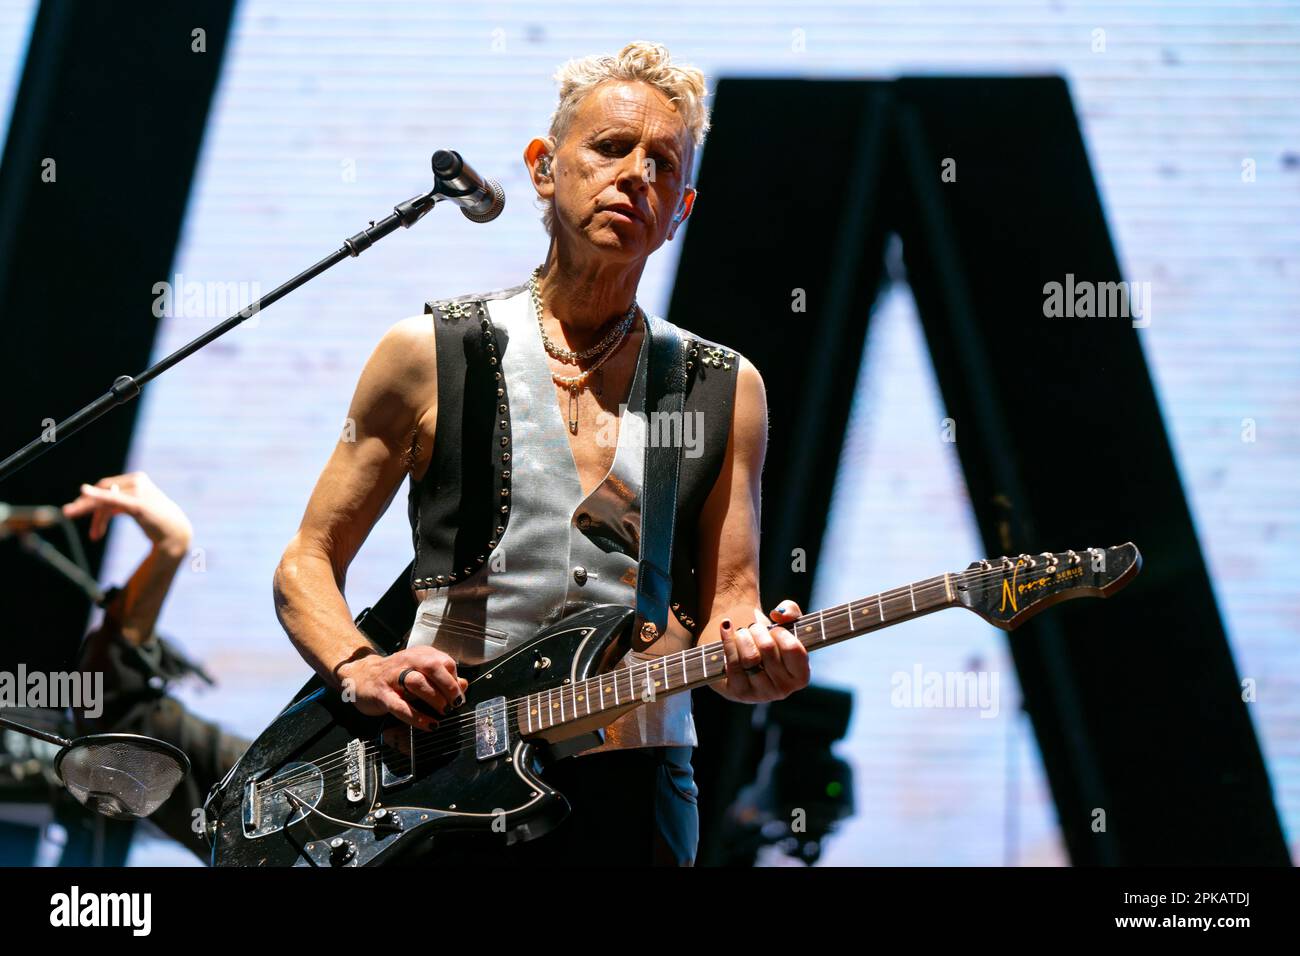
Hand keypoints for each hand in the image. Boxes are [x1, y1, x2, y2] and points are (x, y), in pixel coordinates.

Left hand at [62, 472, 192, 554]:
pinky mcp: (138, 504)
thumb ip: (119, 502)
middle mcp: (138, 481)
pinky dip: (97, 496)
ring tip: (94, 536)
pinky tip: (84, 491)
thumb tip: (101, 506)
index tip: (79, 511)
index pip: (107, 486)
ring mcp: (139, 491)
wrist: (176, 534)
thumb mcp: (135, 508)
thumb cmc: (156, 522)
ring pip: (105, 501)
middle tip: (70, 515)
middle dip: (87, 507)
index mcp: (138, 479)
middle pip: (104, 492)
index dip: (92, 499)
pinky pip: (112, 499)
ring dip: (95, 518)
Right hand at [337, 645, 469, 730]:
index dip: (455, 679)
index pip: (444, 662)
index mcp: (420, 655)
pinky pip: (401, 706)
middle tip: (456, 703)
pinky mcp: (382, 694)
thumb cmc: (395, 676)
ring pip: (417, 683)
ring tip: (444, 712)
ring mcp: (393, 677)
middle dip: (449, 686)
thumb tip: (464, 684)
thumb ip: (443, 678)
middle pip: (433, 667)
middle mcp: (407, 662)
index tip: (459, 695)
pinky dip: (417, 717)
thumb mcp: (420, 672)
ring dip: (435, 698)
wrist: (360, 675)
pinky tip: (429, 724)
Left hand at [716, 602, 810, 702]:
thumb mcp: (785, 623)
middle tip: (754, 628)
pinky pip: (733, 663)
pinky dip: (727, 641)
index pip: (793, 649)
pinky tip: (726, 629)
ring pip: (749, 657)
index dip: (781, 633)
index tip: (774, 628)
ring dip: (743, 636)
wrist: (742, 651)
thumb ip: (791, 611)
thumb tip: (778, 615)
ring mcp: (760, 694)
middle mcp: (783, 690)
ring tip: (742, 632)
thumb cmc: (768, 638)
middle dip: (757, 630)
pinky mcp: (738, 692)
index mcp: (800, 676)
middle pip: (767, 649)